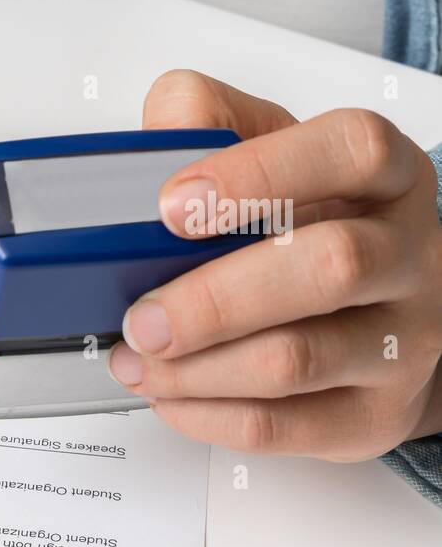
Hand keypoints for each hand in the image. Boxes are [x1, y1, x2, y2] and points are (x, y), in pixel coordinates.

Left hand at [107, 70, 441, 460]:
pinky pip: (282, 426)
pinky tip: (168, 394)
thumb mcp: (272, 156)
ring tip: (137, 359)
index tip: (171, 205)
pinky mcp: (374, 414)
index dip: (257, 173)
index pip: (348, 152)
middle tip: (141, 316)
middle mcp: (409, 254)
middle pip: (328, 267)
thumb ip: (214, 121)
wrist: (386, 318)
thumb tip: (166, 120)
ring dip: (195, 367)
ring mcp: (403, 341)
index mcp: (385, 177)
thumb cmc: (315, 229)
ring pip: (297, 359)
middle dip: (213, 299)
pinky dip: (206, 414)